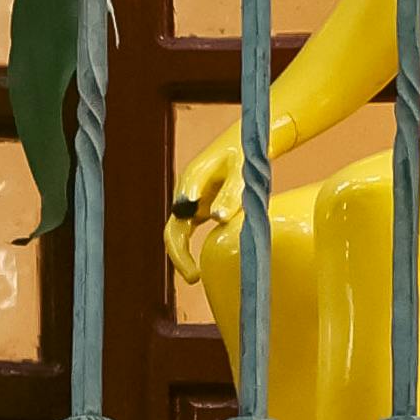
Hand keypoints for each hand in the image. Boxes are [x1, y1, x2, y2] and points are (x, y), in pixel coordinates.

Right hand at [166, 127, 245, 280]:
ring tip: (194, 276)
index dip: (183, 237)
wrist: (246, 142)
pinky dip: (189, 251)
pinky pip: (187, 234)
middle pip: (173, 229)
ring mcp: (191, 202)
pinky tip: (199, 269)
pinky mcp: (198, 210)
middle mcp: (187, 193)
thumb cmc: (245, 155)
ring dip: (181, 256)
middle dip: (179, 255)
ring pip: (177, 234)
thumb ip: (230, 194)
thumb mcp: (241, 172)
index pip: (181, 211)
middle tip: (193, 277)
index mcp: (193, 178)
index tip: (192, 256)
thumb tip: (217, 218)